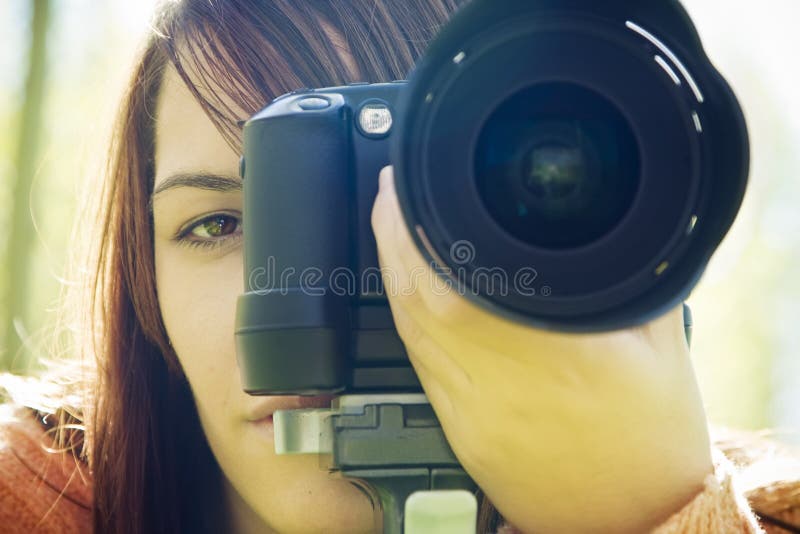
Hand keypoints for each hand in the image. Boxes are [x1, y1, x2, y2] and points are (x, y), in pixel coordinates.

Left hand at [371, 166, 712, 533]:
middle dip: (390, 233)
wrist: (629, 521)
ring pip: (405, 326)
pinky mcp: (458, 427)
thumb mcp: (662, 344)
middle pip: (411, 294)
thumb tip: (615, 229)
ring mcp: (466, 406)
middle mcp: (492, 375)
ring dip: (390, 270)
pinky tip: (409, 290)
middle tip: (391, 191)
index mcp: (544, 348)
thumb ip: (633, 279)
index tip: (409, 185)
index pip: (453, 273)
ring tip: (393, 228)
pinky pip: (415, 360)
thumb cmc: (652, 441)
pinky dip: (404, 315)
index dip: (413, 224)